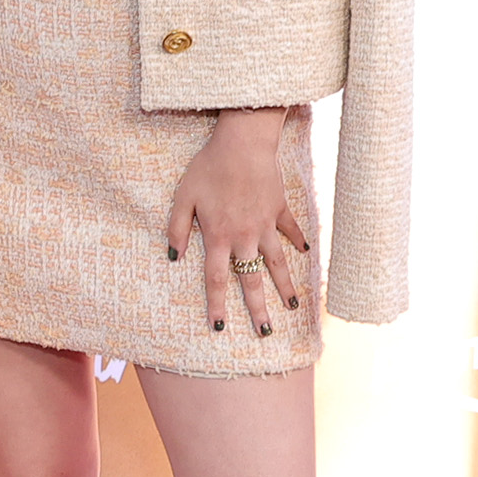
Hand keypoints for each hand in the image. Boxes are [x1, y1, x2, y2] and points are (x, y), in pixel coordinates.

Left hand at [165, 107, 309, 334]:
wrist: (244, 144)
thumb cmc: (209, 167)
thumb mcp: (183, 196)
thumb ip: (177, 228)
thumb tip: (173, 256)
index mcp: (219, 236)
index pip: (216, 279)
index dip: (217, 304)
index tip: (219, 326)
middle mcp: (245, 237)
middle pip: (251, 280)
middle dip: (257, 309)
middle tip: (264, 332)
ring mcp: (266, 225)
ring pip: (277, 263)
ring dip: (284, 286)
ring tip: (291, 306)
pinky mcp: (280, 209)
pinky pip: (290, 231)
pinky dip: (298, 242)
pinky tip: (304, 254)